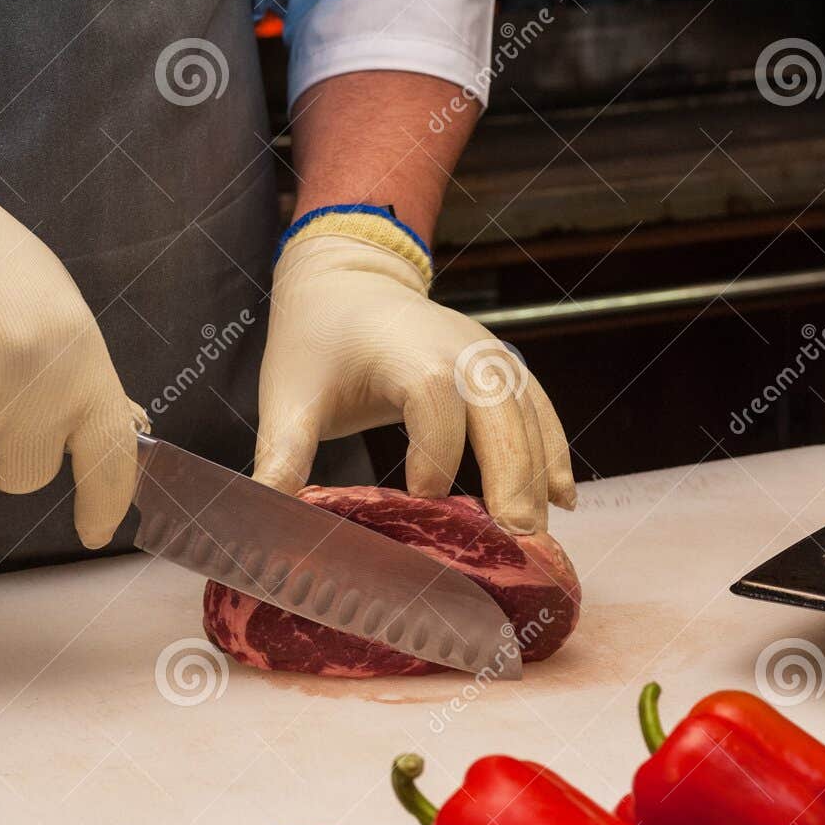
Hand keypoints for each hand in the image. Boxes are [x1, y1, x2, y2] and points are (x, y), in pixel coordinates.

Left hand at [253, 233, 575, 533]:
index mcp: (403, 351)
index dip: (434, 453)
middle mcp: (458, 348)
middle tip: (514, 544)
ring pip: (528, 414)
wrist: (346, 280)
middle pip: (499, 409)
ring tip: (536, 539)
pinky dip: (554, 452)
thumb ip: (281, 459)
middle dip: (511, 477)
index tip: (421, 504)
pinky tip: (563, 500)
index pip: (433, 400)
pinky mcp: (501, 366)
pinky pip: (539, 408)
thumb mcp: (286, 399)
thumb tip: (261, 526)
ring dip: (538, 475)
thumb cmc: (314, 342)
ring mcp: (487, 354)